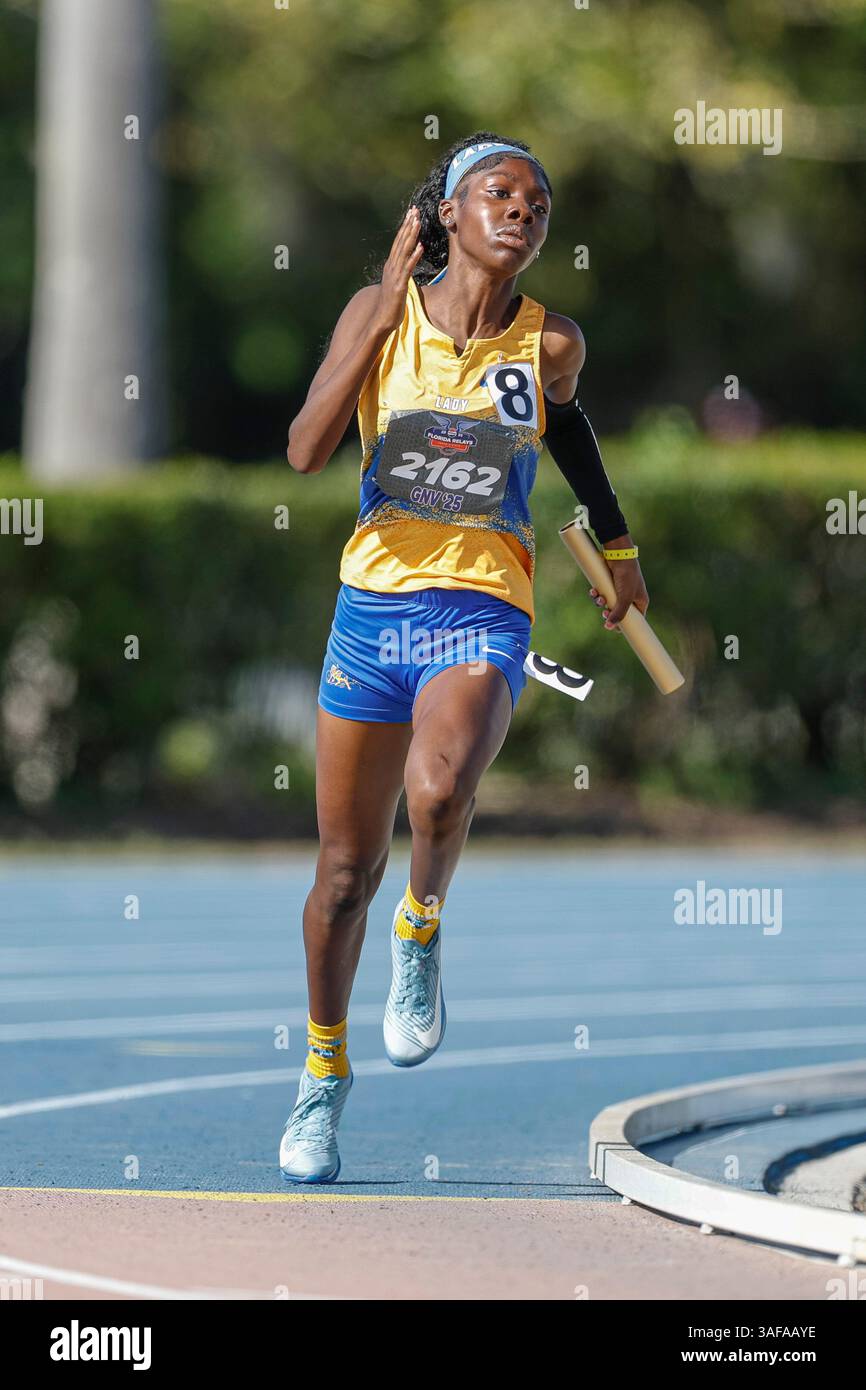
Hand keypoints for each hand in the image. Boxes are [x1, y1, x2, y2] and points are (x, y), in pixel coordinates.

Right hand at [373, 206, 424, 333]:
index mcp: (391, 266)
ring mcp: (395, 275)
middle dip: (408, 226)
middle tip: (414, 210)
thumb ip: (401, 272)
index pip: (399, 243)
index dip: (405, 228)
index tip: (411, 214)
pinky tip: (421, 247)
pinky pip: (408, 268)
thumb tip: (407, 263)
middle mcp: (391, 267)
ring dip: (410, 236)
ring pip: (403, 251)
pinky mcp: (399, 285)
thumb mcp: (397, 283)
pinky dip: (413, 257)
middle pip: (400, 242)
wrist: (382, 319)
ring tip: (417, 222)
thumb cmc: (391, 304)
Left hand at [589, 558, 648, 629]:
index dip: (624, 625)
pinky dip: (597, 594)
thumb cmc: (627, 576)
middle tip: (604, 613)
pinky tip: (593, 591)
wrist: (619, 555)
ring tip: (598, 598)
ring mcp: (620, 590)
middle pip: (619, 612)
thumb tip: (609, 627)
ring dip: (601, 603)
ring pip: (608, 603)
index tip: (613, 629)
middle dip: (609, 613)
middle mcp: (631, 596)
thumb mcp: (624, 598)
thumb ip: (618, 614)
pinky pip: (602, 593)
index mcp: (640, 601)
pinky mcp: (610, 583)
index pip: (635, 620)